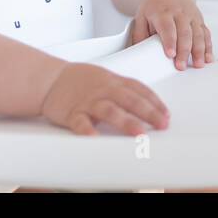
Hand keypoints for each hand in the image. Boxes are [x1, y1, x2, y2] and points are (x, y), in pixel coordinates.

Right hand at [40, 63, 169, 136]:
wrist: (52, 79)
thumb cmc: (82, 81)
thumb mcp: (107, 79)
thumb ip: (126, 91)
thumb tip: (149, 105)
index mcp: (114, 82)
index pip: (140, 90)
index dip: (155, 102)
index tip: (166, 115)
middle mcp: (104, 90)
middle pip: (130, 100)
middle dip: (149, 112)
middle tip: (162, 124)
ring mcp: (89, 101)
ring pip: (110, 110)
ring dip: (126, 122)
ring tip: (139, 133)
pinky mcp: (72, 113)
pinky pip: (81, 122)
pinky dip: (88, 130)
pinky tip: (96, 138)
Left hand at [131, 0, 213, 70]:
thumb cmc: (154, 5)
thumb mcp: (141, 16)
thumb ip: (140, 35)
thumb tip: (138, 54)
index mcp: (162, 12)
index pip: (167, 27)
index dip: (169, 41)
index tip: (170, 54)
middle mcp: (179, 12)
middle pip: (184, 33)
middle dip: (184, 51)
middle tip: (181, 66)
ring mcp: (191, 16)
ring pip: (198, 34)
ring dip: (199, 50)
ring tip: (197, 64)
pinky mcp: (199, 19)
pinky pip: (205, 33)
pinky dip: (208, 46)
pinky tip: (208, 57)